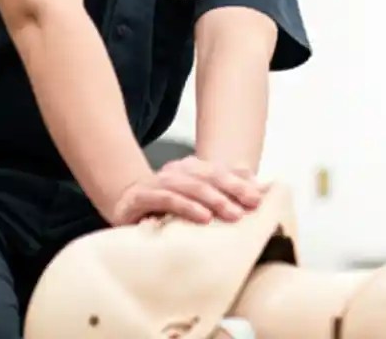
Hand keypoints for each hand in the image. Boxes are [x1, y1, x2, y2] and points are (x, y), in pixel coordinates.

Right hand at [109, 157, 266, 225]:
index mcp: (193, 168)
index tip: (260, 199)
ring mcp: (159, 182)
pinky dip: (187, 207)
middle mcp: (177, 171)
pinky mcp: (142, 197)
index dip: (241, 183)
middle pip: (209, 176)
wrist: (125, 206)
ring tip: (233, 214)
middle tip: (251, 206)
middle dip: (233, 190)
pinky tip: (203, 218)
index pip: (221, 172)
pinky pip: (167, 199)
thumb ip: (227, 188)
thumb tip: (260, 184)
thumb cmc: (169, 205)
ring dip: (215, 200)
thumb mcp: (199, 199)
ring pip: (191, 186)